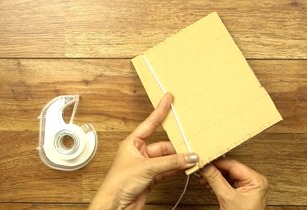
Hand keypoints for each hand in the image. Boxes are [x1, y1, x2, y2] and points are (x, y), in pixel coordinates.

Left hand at [89, 93, 198, 209]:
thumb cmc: (118, 184)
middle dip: (177, 147)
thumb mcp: (146, 168)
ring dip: (178, 159)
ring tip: (192, 158)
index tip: (168, 98)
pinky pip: (167, 169)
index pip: (150, 123)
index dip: (160, 110)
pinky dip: (176, 169)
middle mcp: (139, 152)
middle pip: (163, 145)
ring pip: (167, 158)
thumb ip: (170, 162)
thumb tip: (189, 156)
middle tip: (191, 144)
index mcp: (132, 143)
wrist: (115, 206)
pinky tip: (186, 167)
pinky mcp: (151, 177)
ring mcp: (146, 165)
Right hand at [199, 158, 267, 209]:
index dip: (217, 162)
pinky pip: (226, 183)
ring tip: (201, 175)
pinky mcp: (239, 193)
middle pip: (229, 169)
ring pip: (226, 176)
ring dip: (213, 176)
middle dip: (214, 170)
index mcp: (256, 180)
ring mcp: (246, 188)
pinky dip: (215, 183)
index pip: (233, 165)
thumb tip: (205, 166)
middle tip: (201, 167)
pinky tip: (206, 182)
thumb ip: (215, 180)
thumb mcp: (227, 198)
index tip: (204, 160)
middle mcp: (253, 182)